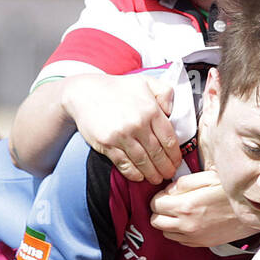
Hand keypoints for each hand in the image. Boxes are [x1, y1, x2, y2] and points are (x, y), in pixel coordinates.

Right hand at [62, 72, 181, 181]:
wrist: (84, 92)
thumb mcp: (145, 81)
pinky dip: (133, 173)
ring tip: (156, 179)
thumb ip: (165, 92)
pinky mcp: (107, 144)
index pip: (169, 139)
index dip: (175, 155)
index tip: (176, 162)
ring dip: (152, 174)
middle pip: (158, 154)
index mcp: (151, 110)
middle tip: (168, 175)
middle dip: (165, 168)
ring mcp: (122, 135)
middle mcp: (138, 124)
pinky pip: (124, 164)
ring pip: (143, 162)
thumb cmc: (116, 88)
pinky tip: (139, 176)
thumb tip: (172, 112)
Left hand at [150, 170, 259, 247]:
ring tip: (181, 212)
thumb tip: (170, 190)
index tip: (168, 194)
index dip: (159, 197)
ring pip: (166, 233)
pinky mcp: (202, 243)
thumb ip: (184, 183)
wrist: (254, 212)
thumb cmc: (234, 193)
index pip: (155, 205)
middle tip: (171, 203)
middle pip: (156, 221)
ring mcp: (194, 236)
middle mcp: (186, 225)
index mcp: (186, 206)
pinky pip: (180, 240)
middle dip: (160, 211)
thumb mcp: (209, 177)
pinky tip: (190, 221)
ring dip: (169, 222)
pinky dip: (180, 232)